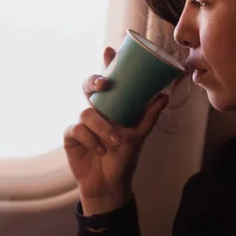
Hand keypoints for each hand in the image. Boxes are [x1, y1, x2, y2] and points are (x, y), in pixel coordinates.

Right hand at [63, 46, 169, 215]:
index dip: (107, 64)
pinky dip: (91, 139)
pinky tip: (100, 149)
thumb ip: (149, 117)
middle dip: (93, 81)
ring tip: (115, 142)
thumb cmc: (123, 159)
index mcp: (111, 107)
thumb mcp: (138, 136)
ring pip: (87, 112)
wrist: (109, 184)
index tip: (109, 51)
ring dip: (102, 127)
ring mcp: (82, 123)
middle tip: (103, 84)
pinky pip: (77, 130)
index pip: (108, 81)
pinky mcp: (71, 136)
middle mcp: (95, 110)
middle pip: (88, 86)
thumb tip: (164, 95)